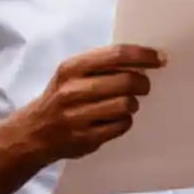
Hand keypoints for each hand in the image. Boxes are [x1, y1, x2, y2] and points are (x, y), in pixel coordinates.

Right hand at [20, 44, 165, 161]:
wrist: (34, 132)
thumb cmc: (60, 97)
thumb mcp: (71, 74)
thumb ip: (101, 65)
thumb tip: (142, 60)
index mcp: (72, 68)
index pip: (116, 55)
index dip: (143, 56)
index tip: (160, 59)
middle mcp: (73, 90)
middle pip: (126, 81)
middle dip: (142, 83)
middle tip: (144, 86)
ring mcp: (78, 116)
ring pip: (126, 105)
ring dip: (133, 104)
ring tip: (125, 104)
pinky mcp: (86, 138)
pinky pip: (121, 126)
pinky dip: (124, 121)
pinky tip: (115, 119)